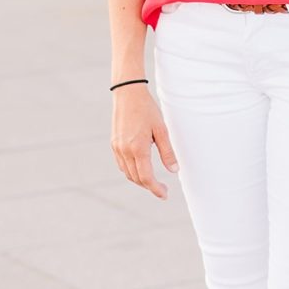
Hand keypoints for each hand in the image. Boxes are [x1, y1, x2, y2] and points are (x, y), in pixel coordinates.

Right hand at [111, 84, 177, 198]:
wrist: (128, 94)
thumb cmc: (147, 110)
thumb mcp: (161, 129)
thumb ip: (167, 151)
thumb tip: (174, 170)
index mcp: (138, 148)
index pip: (146, 177)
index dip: (156, 189)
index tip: (165, 195)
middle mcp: (124, 151)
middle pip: (136, 178)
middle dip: (149, 186)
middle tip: (163, 189)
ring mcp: (117, 148)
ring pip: (128, 173)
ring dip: (140, 180)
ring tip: (154, 181)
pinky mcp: (114, 144)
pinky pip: (122, 165)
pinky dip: (132, 171)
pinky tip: (141, 168)